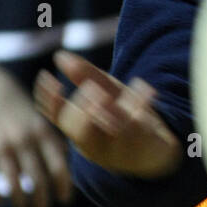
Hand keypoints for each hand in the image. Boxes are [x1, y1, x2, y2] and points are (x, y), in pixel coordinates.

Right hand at [0, 55, 72, 206]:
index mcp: (42, 130)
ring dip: (20, 203)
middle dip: (43, 202)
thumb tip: (67, 165)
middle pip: (38, 181)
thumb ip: (52, 139)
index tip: (64, 202)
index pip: (59, 167)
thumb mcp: (38, 114)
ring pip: (13, 185)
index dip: (64, 189)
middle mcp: (23, 139)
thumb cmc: (13, 100)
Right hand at [33, 50, 181, 178]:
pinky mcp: (143, 149)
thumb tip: (60, 56)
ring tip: (108, 94)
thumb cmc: (125, 116)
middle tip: (91, 89)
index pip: (59, 117)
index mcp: (81, 130)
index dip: (49, 99)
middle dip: (82, 109)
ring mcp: (118, 150)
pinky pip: (140, 129)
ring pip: (111, 132)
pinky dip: (141, 106)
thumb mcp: (106, 92)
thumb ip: (85, 76)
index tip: (47, 77)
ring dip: (109, 110)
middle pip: (79, 131)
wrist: (159, 147)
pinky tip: (145, 89)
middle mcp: (95, 144)